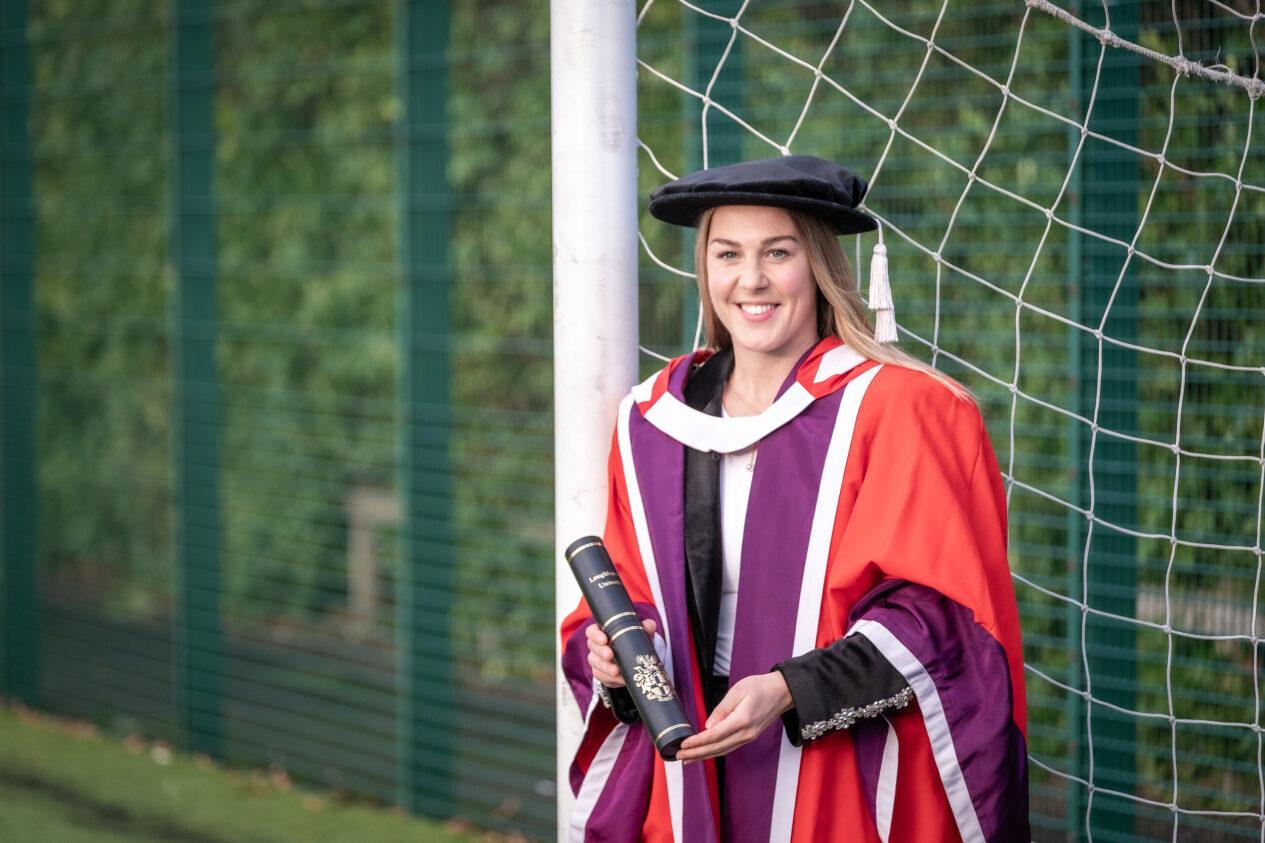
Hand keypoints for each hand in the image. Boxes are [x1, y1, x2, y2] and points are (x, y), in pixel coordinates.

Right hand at [586, 618, 656, 687]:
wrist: (634, 661)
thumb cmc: (634, 642)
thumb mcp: (640, 634)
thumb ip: (646, 628)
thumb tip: (649, 625)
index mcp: (602, 632)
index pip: (592, 631)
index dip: (595, 635)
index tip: (604, 639)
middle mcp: (596, 645)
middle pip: (593, 647)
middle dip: (601, 652)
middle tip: (610, 655)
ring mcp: (596, 660)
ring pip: (596, 663)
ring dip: (605, 667)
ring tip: (616, 671)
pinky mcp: (600, 673)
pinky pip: (601, 676)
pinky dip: (610, 678)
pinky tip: (619, 679)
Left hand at [674, 672, 792, 762]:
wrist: (782, 692)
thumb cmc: (760, 687)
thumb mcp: (738, 690)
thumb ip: (722, 708)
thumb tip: (707, 726)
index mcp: (742, 720)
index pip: (715, 736)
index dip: (697, 742)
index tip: (683, 745)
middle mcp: (746, 733)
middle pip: (716, 748)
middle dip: (696, 753)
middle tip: (678, 756)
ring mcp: (748, 737)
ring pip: (722, 751)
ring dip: (703, 756)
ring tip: (686, 759)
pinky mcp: (748, 737)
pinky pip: (728, 748)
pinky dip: (713, 752)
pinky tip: (703, 753)